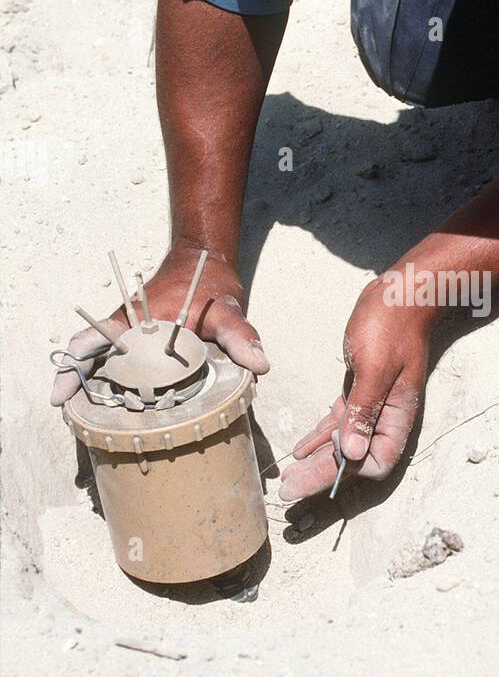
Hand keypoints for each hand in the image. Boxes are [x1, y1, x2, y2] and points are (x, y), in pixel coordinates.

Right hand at [50, 244, 267, 405]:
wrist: (205, 259)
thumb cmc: (211, 283)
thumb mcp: (227, 310)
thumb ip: (240, 337)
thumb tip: (260, 364)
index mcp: (135, 321)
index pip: (91, 343)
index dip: (73, 368)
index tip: (59, 396)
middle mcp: (125, 326)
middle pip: (86, 355)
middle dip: (72, 381)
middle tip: (65, 412)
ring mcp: (129, 331)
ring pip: (97, 357)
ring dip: (87, 381)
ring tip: (82, 417)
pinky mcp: (138, 336)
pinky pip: (113, 356)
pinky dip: (106, 375)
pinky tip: (113, 400)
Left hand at [280, 276, 432, 500]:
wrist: (401, 295)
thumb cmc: (390, 327)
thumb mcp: (374, 368)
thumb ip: (363, 411)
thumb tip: (353, 454)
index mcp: (396, 417)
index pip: (374, 463)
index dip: (344, 472)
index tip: (312, 474)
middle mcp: (386, 419)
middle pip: (353, 460)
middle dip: (320, 476)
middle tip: (287, 492)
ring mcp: (373, 407)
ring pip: (343, 444)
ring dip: (316, 461)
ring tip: (287, 478)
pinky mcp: (360, 392)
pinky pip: (339, 424)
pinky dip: (320, 437)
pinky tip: (299, 450)